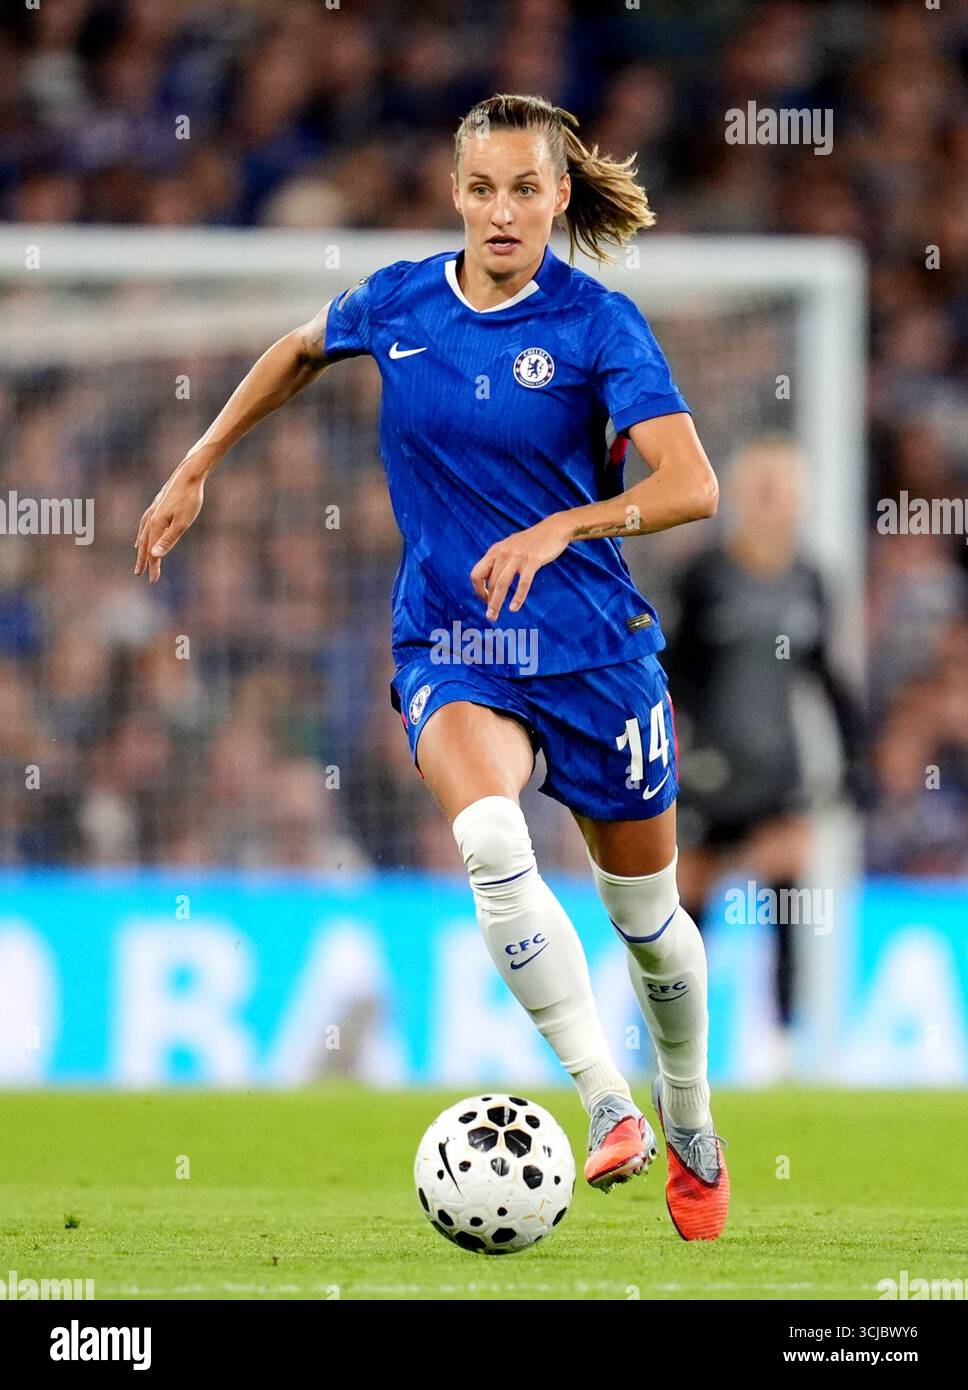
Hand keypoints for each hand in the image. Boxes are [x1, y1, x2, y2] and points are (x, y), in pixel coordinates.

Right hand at [134, 463, 205, 582]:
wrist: (189, 474)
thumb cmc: (189, 499)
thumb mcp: (182, 523)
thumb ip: (168, 540)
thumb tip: (154, 556)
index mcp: (156, 525)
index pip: (153, 551)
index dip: (153, 567)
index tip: (152, 581)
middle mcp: (151, 518)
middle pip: (145, 543)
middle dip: (143, 559)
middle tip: (139, 573)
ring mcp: (153, 510)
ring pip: (144, 532)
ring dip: (141, 545)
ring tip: (139, 553)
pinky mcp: (158, 504)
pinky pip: (146, 522)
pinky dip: (143, 529)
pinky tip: (146, 528)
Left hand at [470, 514, 571, 621]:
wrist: (553, 529)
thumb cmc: (531, 542)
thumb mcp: (509, 547)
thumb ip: (498, 561)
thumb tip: (489, 582)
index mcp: (495, 551)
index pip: (477, 573)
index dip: (478, 589)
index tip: (485, 599)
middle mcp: (503, 553)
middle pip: (490, 582)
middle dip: (488, 601)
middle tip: (491, 616)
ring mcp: (518, 557)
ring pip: (502, 584)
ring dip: (496, 602)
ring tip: (494, 616)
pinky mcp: (533, 561)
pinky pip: (523, 582)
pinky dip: (518, 597)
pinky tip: (514, 608)